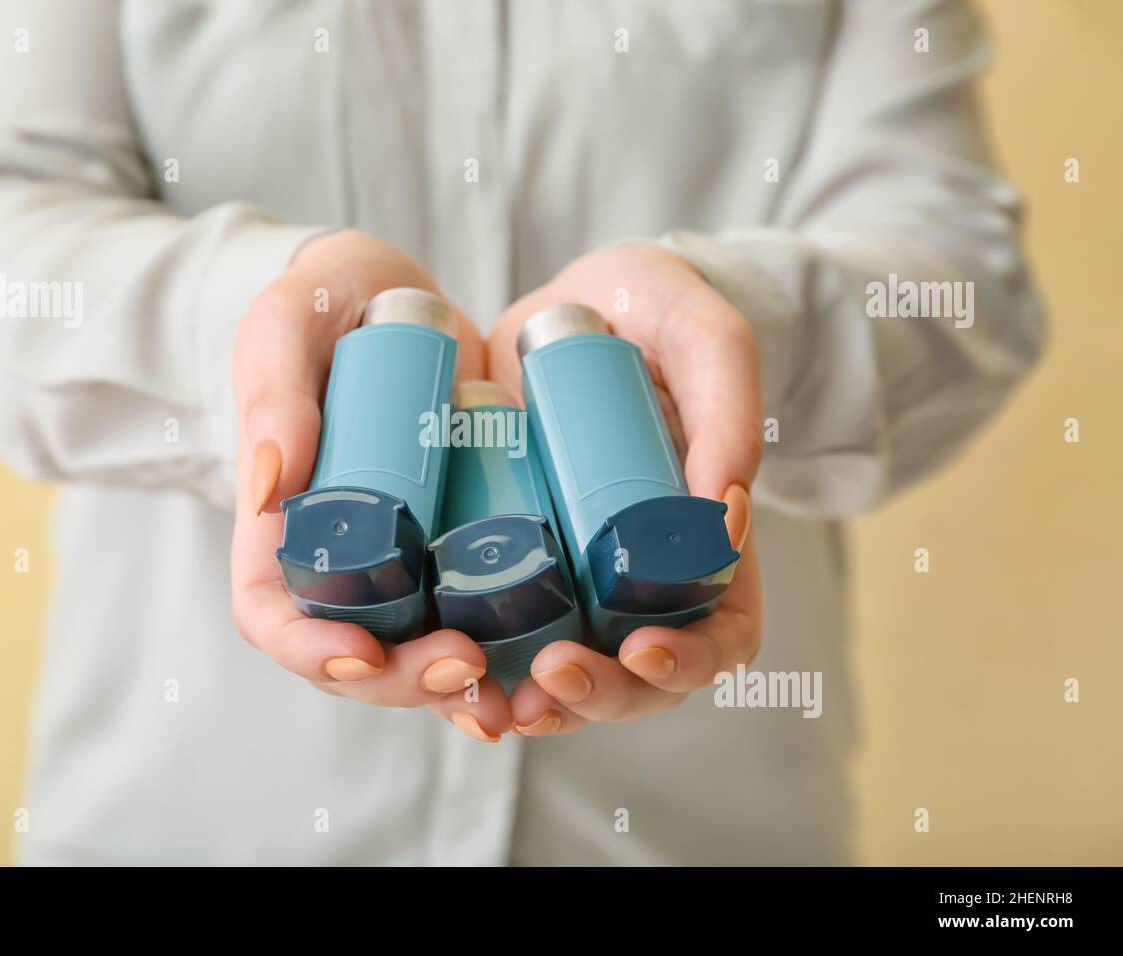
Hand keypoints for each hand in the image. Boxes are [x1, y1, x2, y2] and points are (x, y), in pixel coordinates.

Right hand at [230, 230, 510, 741]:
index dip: (310, 649)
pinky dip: (510, 655)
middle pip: (355, 653)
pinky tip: (552, 664)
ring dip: (462, 690)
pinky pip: (478, 618)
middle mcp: (339, 560)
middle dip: (406, 680)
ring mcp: (402, 562)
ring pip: (420, 651)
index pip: (273, 614)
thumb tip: (268, 492)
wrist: (391, 294)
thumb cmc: (323, 303)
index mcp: (279, 524)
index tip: (365, 653)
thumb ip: (271, 390)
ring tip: (520, 693)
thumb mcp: (288, 326)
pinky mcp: (458, 548)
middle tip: (471, 665)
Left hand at [487, 243, 762, 735]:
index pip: (718, 639)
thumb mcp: (706, 340)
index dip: (687, 664)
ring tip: (492, 700)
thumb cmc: (660, 314)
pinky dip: (471, 667)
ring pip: (559, 673)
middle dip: (598, 695)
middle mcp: (639, 581)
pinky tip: (441, 667)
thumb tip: (724, 517)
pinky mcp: (510, 563)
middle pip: (634, 678)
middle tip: (553, 673)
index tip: (642, 649)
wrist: (577, 304)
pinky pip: (495, 634)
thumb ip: (729, 408)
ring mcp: (572, 580)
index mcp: (707, 549)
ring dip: (529, 701)